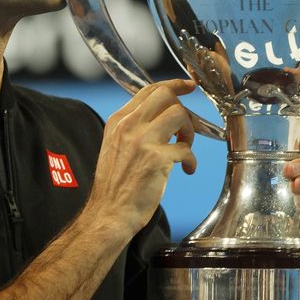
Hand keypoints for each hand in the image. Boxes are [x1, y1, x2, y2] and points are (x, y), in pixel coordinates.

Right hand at [89, 79, 196, 233]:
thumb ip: (133, 129)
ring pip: (179, 114)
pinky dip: (191, 160)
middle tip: (185, 129)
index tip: (189, 86)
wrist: (109, 213)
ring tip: (184, 148)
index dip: (173, 85)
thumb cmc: (115, 186)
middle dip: (183, 109)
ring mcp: (142, 141)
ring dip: (189, 131)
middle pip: (165, 95)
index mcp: (118, 121)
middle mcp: (128, 126)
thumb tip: (160, 118)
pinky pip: (185, 148)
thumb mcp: (116, 147)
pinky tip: (186, 169)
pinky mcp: (156, 160)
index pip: (148, 90)